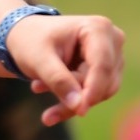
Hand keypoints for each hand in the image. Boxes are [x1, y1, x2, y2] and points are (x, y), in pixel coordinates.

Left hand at [5, 13, 125, 126]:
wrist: (26, 35)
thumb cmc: (31, 42)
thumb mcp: (38, 59)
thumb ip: (58, 80)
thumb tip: (79, 106)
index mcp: (97, 28)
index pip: (102, 65)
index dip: (93, 90)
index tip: (79, 111)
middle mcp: (112, 40)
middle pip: (104, 81)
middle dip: (75, 95)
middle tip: (39, 95)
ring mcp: (113, 55)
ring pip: (102, 92)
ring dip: (71, 99)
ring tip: (37, 86)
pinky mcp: (108, 70)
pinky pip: (97, 94)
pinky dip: (72, 99)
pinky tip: (42, 88)